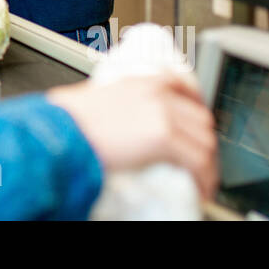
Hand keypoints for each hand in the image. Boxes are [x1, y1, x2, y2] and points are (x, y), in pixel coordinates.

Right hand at [46, 71, 218, 200]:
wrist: (60, 130)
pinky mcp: (163, 137)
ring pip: (205, 141)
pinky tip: (200, 187)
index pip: (185, 88)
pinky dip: (203, 177)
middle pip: (201, 119)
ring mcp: (163, 113)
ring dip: (208, 164)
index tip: (198, 126)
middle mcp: (157, 93)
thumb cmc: (68, 120)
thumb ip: (120, 105)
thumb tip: (126, 128)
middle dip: (204, 143)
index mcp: (141, 81)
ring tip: (201, 181)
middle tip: (200, 162)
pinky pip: (197, 160)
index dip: (198, 110)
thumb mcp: (98, 99)